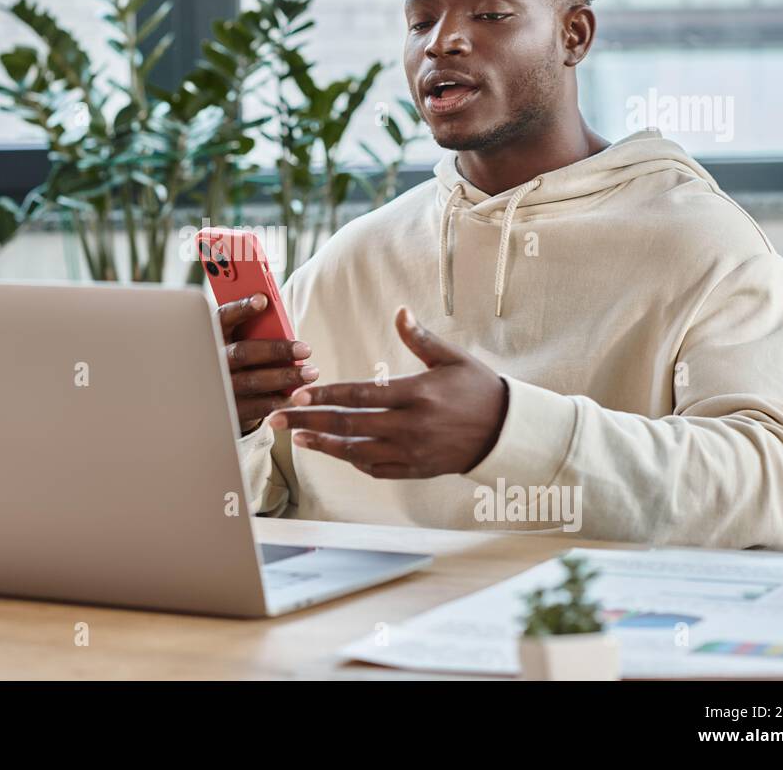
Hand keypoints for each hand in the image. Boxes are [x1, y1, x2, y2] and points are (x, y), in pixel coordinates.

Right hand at [218, 293, 317, 434]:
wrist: (218, 399)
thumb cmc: (242, 359)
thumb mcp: (241, 340)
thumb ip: (256, 329)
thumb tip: (281, 320)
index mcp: (214, 337)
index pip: (223, 317)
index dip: (240, 308)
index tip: (263, 299)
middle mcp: (214, 361)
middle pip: (243, 352)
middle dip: (276, 350)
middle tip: (305, 349)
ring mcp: (221, 387)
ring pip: (253, 381)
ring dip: (285, 376)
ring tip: (311, 373)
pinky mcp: (231, 410)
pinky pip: (257, 406)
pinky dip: (279, 400)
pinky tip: (299, 394)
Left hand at [266, 306, 507, 477]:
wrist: (506, 432)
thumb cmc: (478, 388)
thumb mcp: (452, 358)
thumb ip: (420, 338)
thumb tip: (400, 311)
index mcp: (416, 394)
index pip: (359, 394)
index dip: (324, 395)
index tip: (296, 393)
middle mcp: (410, 426)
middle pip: (348, 425)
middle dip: (307, 421)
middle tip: (276, 417)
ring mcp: (411, 451)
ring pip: (356, 451)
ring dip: (323, 445)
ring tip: (296, 437)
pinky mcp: (416, 469)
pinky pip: (376, 469)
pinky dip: (353, 460)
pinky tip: (334, 451)